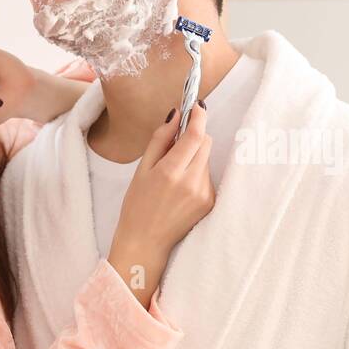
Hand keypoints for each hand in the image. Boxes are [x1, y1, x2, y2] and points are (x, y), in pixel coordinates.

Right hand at [106, 102, 214, 304]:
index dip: (198, 116)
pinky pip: (207, 175)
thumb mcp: (141, 169)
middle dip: (194, 136)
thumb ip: (159, 140)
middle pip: (205, 143)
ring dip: (194, 157)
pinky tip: (180, 188)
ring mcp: (204, 194)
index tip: (196, 106)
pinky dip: (196, 173)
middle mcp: (191, 183)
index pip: (196, 135)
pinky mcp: (210, 202)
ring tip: (173, 174)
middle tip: (175, 143)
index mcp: (171, 173)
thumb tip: (175, 116)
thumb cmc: (137, 206)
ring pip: (206, 159)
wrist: (145, 242)